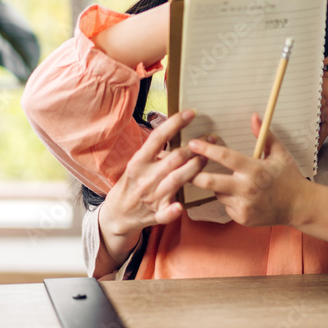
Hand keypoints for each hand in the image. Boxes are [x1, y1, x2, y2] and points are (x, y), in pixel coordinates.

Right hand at [102, 110, 208, 238]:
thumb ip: (154, 151)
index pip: (158, 137)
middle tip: (211, 138)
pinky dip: (172, 210)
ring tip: (207, 158)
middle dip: (194, 147)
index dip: (175, 123)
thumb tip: (175, 129)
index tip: (192, 112)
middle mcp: (145, 177)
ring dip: (194, 169)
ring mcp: (151, 196)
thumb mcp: (137, 164)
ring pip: (176, 180)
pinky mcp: (156, 214)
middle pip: (174, 158)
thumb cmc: (132, 183)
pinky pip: (165, 213)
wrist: (117, 214)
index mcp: (138, 161)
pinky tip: (180, 206)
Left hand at [188, 114, 310, 226]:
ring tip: (231, 181)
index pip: (225, 157)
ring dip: (218, 186)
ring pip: (217, 194)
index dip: (206, 149)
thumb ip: (264, 135)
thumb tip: (254, 117)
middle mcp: (246, 188)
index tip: (192, 143)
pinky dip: (229, 200)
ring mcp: (243, 206)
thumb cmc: (289, 177)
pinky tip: (242, 197)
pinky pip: (226, 206)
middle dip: (193, 175)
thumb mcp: (280, 153)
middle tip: (186, 167)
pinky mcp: (242, 218)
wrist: (299, 206)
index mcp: (254, 169)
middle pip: (209, 182)